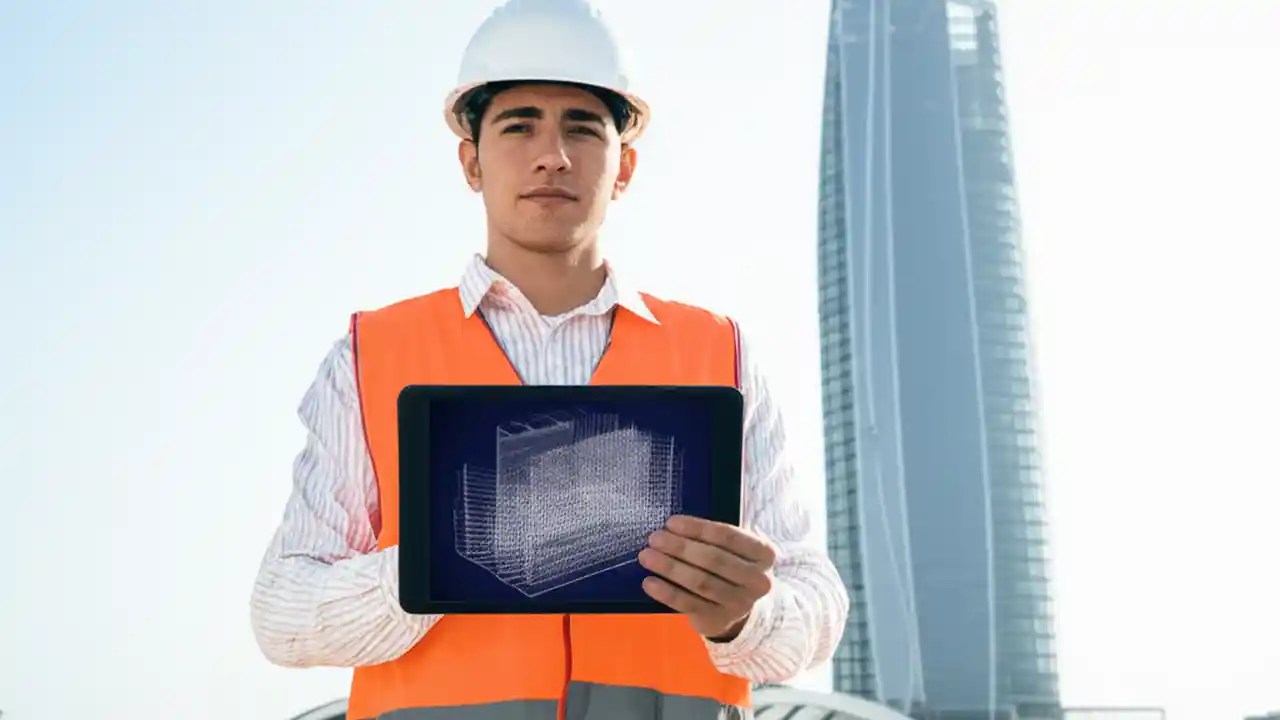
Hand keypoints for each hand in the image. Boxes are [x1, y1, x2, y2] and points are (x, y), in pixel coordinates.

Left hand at [638, 514, 775, 640]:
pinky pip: (688, 604)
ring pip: (700, 582)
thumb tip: (671, 527)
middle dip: (680, 547)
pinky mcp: (719, 621)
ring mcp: (740, 604)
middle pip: (713, 559)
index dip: (697, 528)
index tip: (671, 522)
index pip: (728, 536)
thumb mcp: (736, 549)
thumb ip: (712, 538)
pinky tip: (649, 582)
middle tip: (654, 538)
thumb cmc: (732, 567)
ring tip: (647, 556)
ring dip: (670, 567)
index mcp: (764, 554)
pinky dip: (666, 592)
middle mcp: (758, 580)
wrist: (743, 608)